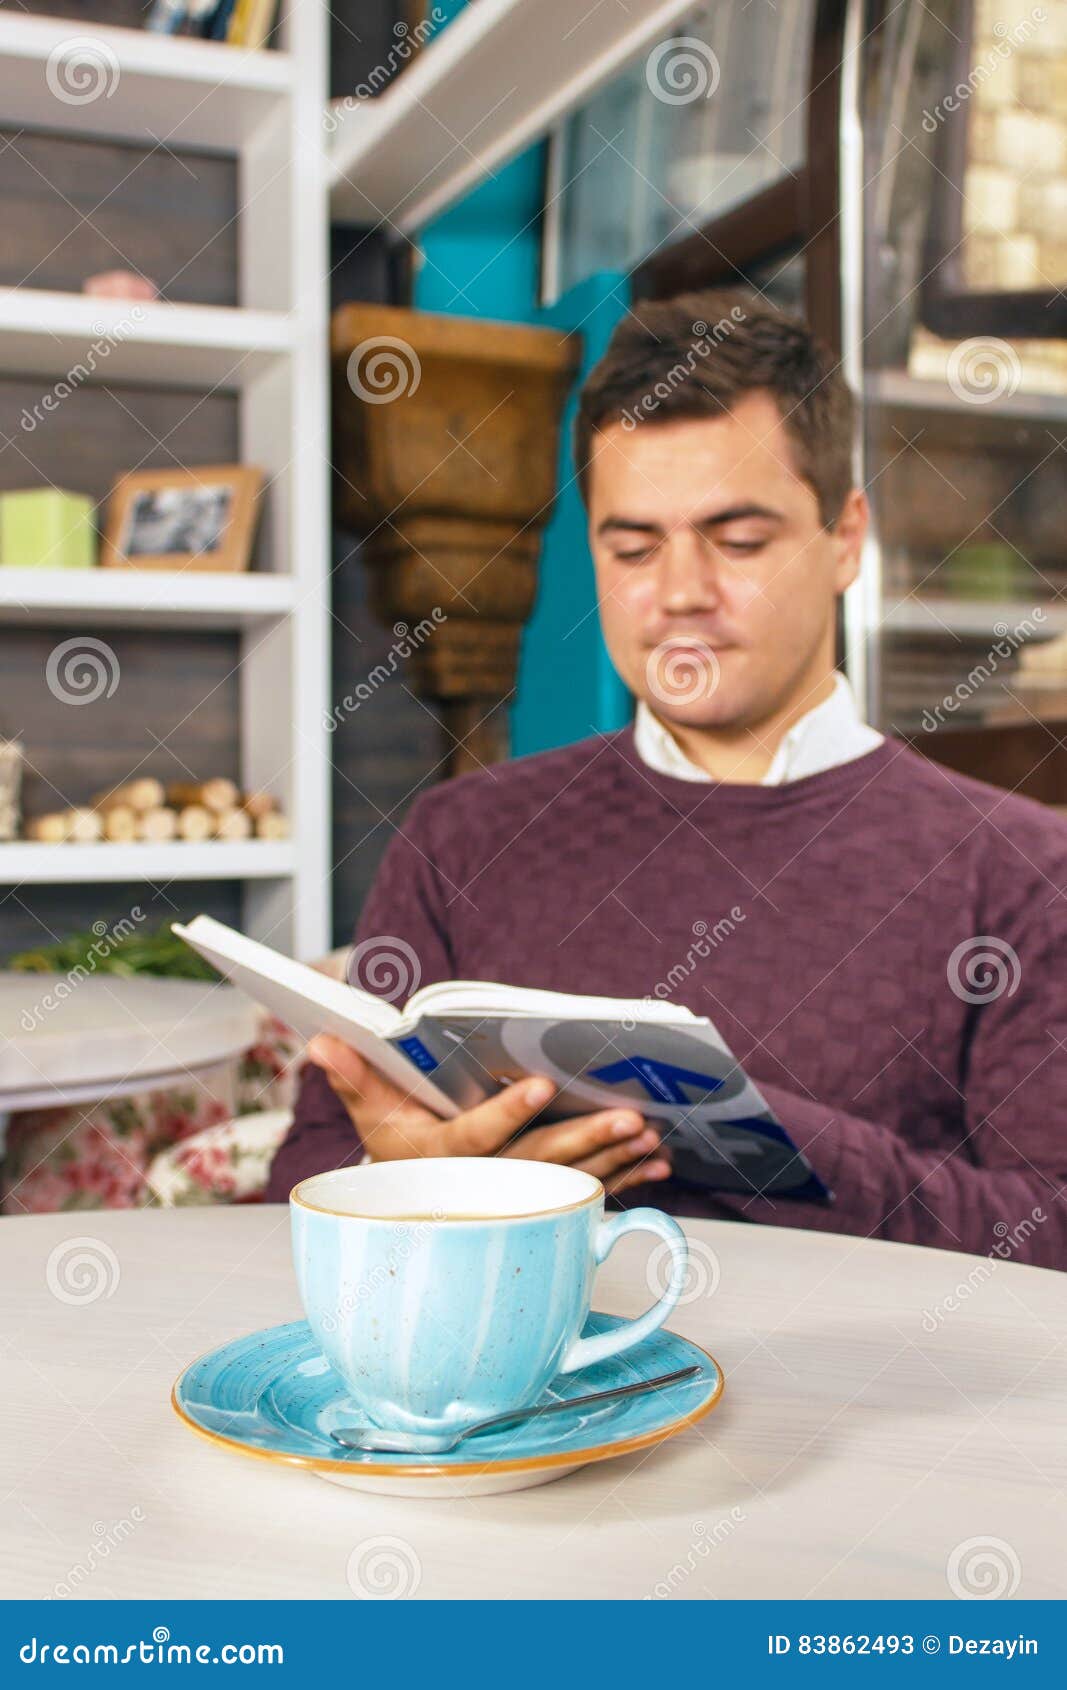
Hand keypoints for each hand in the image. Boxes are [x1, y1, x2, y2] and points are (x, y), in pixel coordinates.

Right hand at [307, 1035, 670, 1195]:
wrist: (413, 1207)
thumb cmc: (394, 1149)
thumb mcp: (368, 1112)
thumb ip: (351, 1074)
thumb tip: (319, 1039)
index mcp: (439, 1158)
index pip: (475, 1136)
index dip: (507, 1113)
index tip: (542, 1085)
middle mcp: (482, 1184)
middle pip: (537, 1162)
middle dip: (585, 1141)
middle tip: (629, 1119)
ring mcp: (516, 1196)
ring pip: (570, 1178)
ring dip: (614, 1160)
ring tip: (653, 1137)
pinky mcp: (543, 1202)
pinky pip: (590, 1192)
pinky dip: (627, 1179)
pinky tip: (660, 1163)